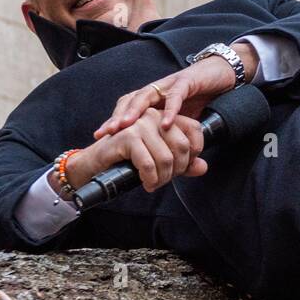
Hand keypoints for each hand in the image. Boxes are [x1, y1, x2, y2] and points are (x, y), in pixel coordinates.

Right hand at [68, 109, 208, 193]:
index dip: (194, 153)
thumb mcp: (160, 161)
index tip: (182, 168)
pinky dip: (150, 178)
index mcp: (164, 117)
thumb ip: (183, 163)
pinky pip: (148, 163)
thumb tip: (203, 167)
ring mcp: (140, 124)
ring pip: (166, 157)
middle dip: (177, 169)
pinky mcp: (127, 137)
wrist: (96, 163)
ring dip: (163, 177)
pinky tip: (147, 183)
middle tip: (166, 179)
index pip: (194, 130)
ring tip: (155, 183)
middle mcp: (153, 116)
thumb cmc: (128, 161)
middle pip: (182, 145)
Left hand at [94, 42, 257, 139]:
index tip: (100, 137)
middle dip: (117, 117)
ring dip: (135, 112)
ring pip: (146, 95)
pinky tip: (165, 124)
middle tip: (106, 133)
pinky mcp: (188, 81)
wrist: (223, 73)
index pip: (128, 107)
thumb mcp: (183, 117)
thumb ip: (172, 133)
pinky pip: (176, 96)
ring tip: (125, 126)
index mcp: (154, 97)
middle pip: (131, 100)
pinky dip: (170, 110)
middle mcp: (158, 88)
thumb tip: (162, 157)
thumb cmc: (202, 95)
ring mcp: (171, 84)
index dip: (114, 121)